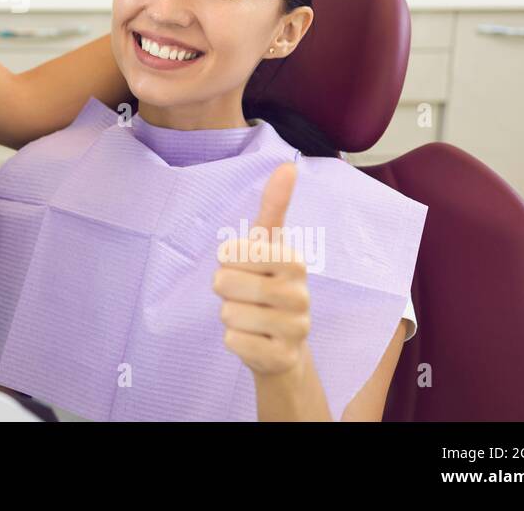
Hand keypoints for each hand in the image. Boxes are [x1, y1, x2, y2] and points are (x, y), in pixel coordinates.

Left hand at [213, 163, 311, 376]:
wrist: (284, 347)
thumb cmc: (268, 285)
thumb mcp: (268, 246)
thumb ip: (274, 207)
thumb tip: (287, 165)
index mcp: (293, 261)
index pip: (230, 252)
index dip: (227, 261)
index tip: (245, 267)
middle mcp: (300, 294)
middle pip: (224, 283)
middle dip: (225, 290)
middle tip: (246, 295)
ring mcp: (295, 329)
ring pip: (227, 314)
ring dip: (230, 316)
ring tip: (252, 317)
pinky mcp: (282, 358)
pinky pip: (233, 341)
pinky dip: (234, 341)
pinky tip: (254, 340)